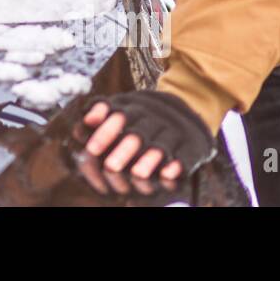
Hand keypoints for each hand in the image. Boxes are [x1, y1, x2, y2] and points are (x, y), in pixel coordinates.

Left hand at [75, 91, 215, 189]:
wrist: (186, 106)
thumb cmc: (142, 113)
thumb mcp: (122, 105)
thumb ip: (102, 111)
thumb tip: (86, 119)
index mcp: (135, 107)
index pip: (119, 116)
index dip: (106, 133)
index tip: (91, 149)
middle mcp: (155, 118)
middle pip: (139, 134)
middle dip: (124, 151)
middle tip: (110, 166)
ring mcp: (175, 131)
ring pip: (161, 146)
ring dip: (149, 160)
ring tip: (137, 174)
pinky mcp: (193, 145)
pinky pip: (186, 155)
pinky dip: (176, 165)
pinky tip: (166, 175)